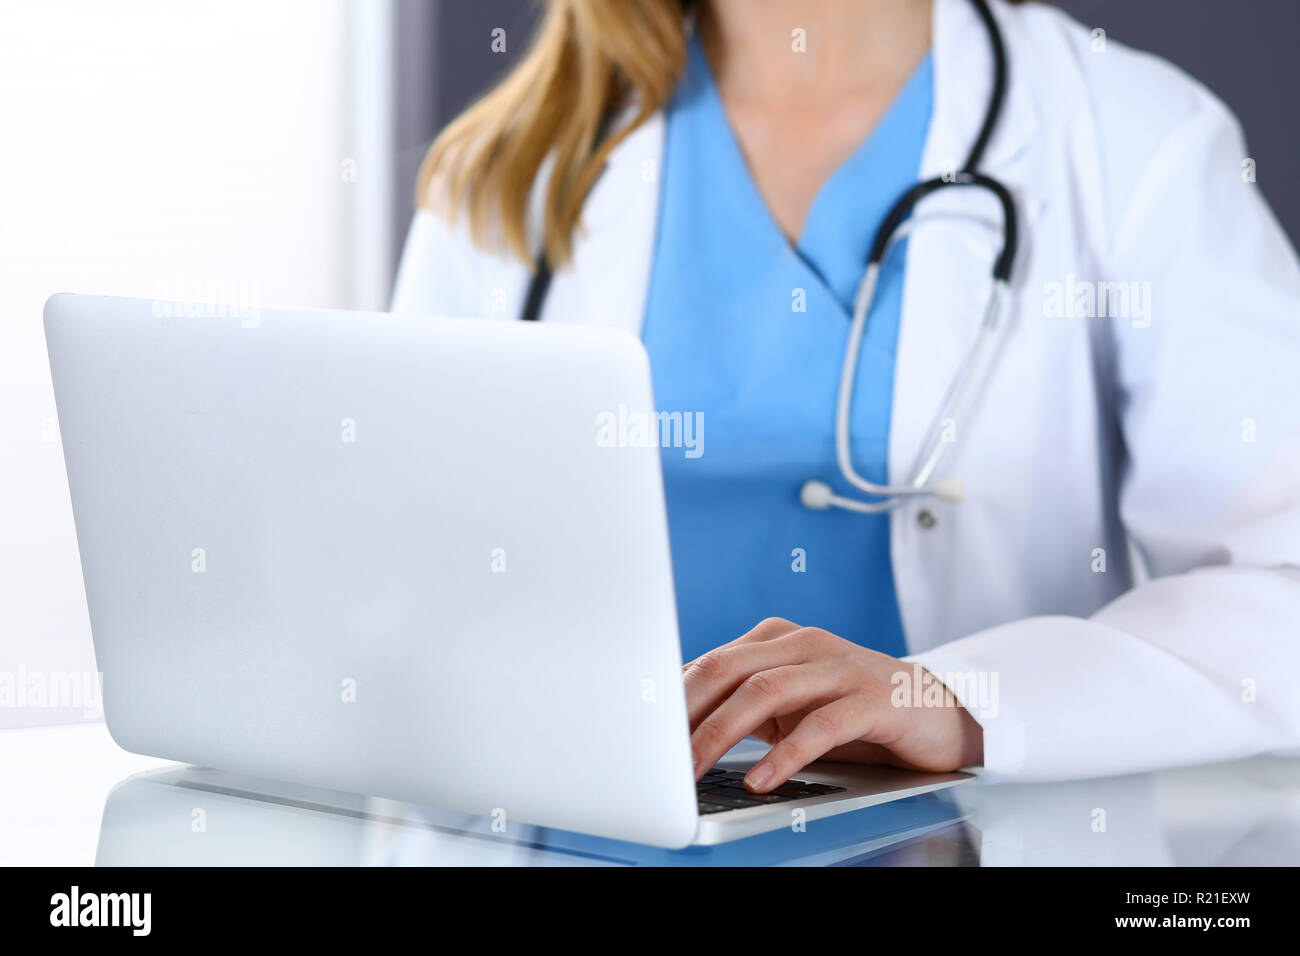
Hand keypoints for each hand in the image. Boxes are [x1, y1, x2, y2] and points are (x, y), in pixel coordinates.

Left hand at [683, 617, 983, 791]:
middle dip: (686, 714)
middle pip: (728, 670)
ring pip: (765, 691)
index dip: (673, 699)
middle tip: (658, 756)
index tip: (644, 734)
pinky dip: (785, 754)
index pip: (711, 662)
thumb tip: (678, 728)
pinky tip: (761, 780)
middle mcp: (804, 644)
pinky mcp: (872, 700)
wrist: (939, 711)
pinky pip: (819, 725)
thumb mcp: (792, 702)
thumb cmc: (854, 710)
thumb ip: (745, 704)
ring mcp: (839, 667)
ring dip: (722, 732)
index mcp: (777, 638)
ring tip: (695, 769)